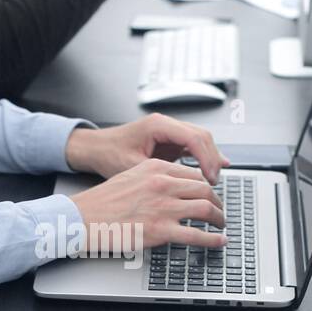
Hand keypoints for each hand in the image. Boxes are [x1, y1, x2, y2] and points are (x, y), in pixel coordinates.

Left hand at [67, 116, 228, 184]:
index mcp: (157, 125)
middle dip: (212, 158)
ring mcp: (168, 131)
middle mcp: (165, 124)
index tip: (210, 178)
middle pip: (201, 136)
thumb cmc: (108, 154)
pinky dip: (202, 158)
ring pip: (200, 140)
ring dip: (209, 158)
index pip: (193, 137)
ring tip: (215, 178)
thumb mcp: (131, 167)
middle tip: (215, 181)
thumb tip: (181, 186)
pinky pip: (192, 146)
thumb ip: (157, 173)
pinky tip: (211, 170)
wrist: (96, 148)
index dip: (206, 158)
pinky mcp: (169, 140)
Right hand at [70, 159, 225, 251]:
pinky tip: (219, 240)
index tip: (209, 194)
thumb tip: (175, 187)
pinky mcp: (161, 230)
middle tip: (219, 210)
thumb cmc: (103, 201)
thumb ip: (154, 178)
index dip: (206, 185)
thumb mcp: (130, 176)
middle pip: (204, 189)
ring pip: (206, 209)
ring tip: (221, 224)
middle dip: (217, 201)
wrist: (85, 217)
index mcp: (155, 169)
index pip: (193, 174)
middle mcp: (163, 185)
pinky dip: (213, 239)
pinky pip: (197, 234)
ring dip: (219, 218)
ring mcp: (163, 208)